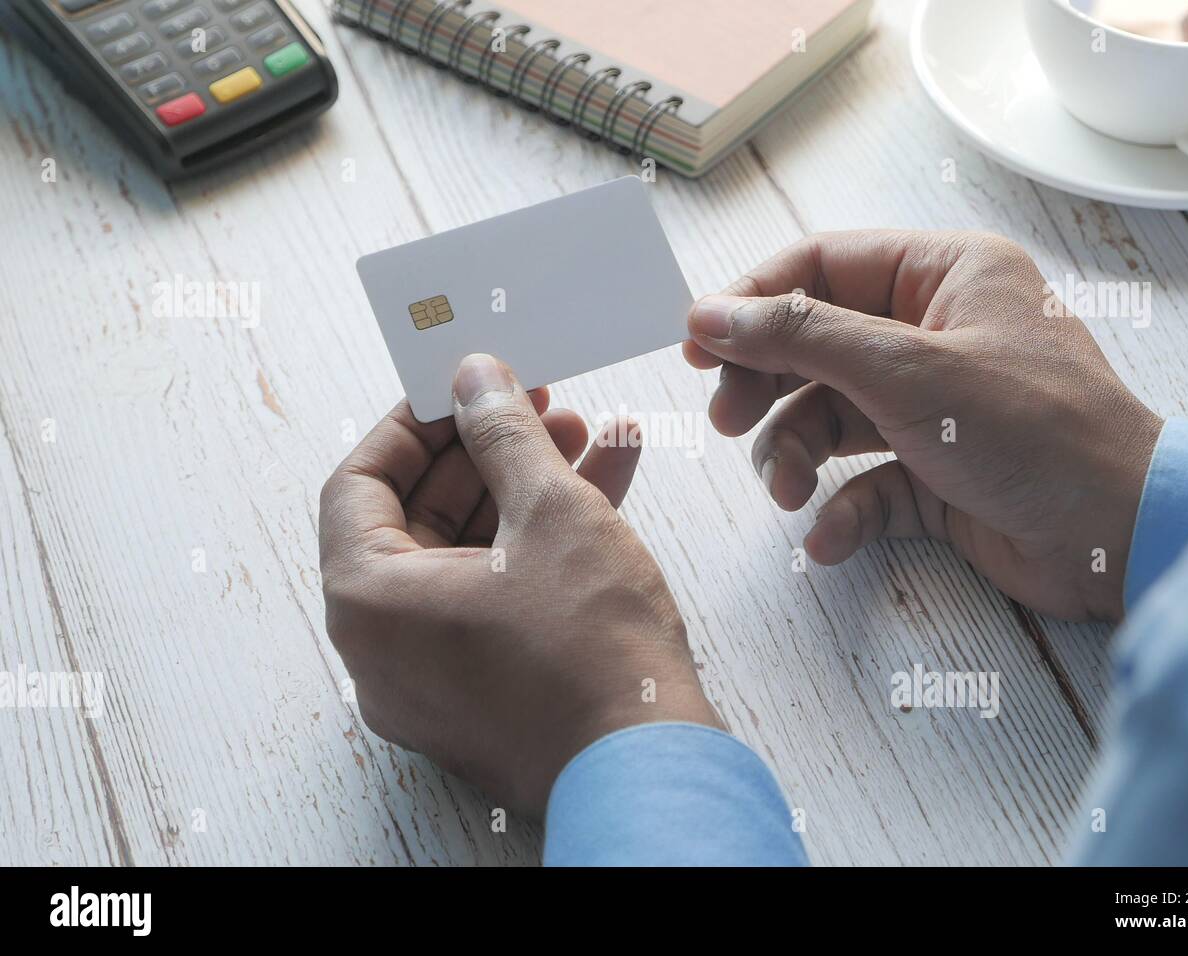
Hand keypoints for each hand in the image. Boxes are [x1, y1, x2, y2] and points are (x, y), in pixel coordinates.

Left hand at [319, 354, 719, 816]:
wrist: (650, 765)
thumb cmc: (592, 648)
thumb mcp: (551, 510)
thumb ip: (504, 432)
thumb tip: (476, 379)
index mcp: (370, 602)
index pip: (359, 483)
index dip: (414, 422)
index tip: (461, 386)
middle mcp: (386, 648)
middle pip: (418, 517)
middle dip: (485, 451)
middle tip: (535, 403)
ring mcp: (436, 677)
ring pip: (469, 555)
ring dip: (524, 489)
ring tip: (586, 435)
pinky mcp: (487, 693)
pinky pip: (496, 598)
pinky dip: (539, 545)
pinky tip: (605, 486)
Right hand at [684, 231, 1161, 622]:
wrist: (1120, 537)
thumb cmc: (1035, 432)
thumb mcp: (906, 371)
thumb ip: (801, 337)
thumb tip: (709, 312)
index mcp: (944, 276)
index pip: (821, 265)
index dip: (752, 301)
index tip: (696, 345)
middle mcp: (935, 333)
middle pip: (816, 343)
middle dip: (767, 386)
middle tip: (728, 422)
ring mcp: (935, 405)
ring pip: (832, 417)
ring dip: (797, 455)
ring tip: (787, 491)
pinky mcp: (936, 471)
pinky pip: (863, 481)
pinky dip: (841, 510)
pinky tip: (830, 538)